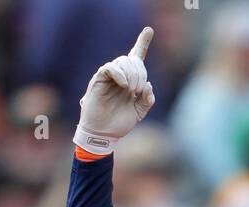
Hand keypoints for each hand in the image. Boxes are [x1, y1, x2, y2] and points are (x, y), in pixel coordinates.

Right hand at [73, 27, 154, 155]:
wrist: (103, 134)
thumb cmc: (119, 123)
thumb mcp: (139, 113)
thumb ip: (147, 100)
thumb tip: (148, 86)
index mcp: (130, 80)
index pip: (136, 57)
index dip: (142, 43)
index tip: (149, 30)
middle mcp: (120, 75)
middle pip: (132, 60)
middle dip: (140, 73)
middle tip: (138, 90)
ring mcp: (109, 77)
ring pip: (123, 62)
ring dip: (132, 75)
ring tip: (132, 91)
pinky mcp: (99, 80)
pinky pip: (110, 68)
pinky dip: (120, 74)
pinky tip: (125, 86)